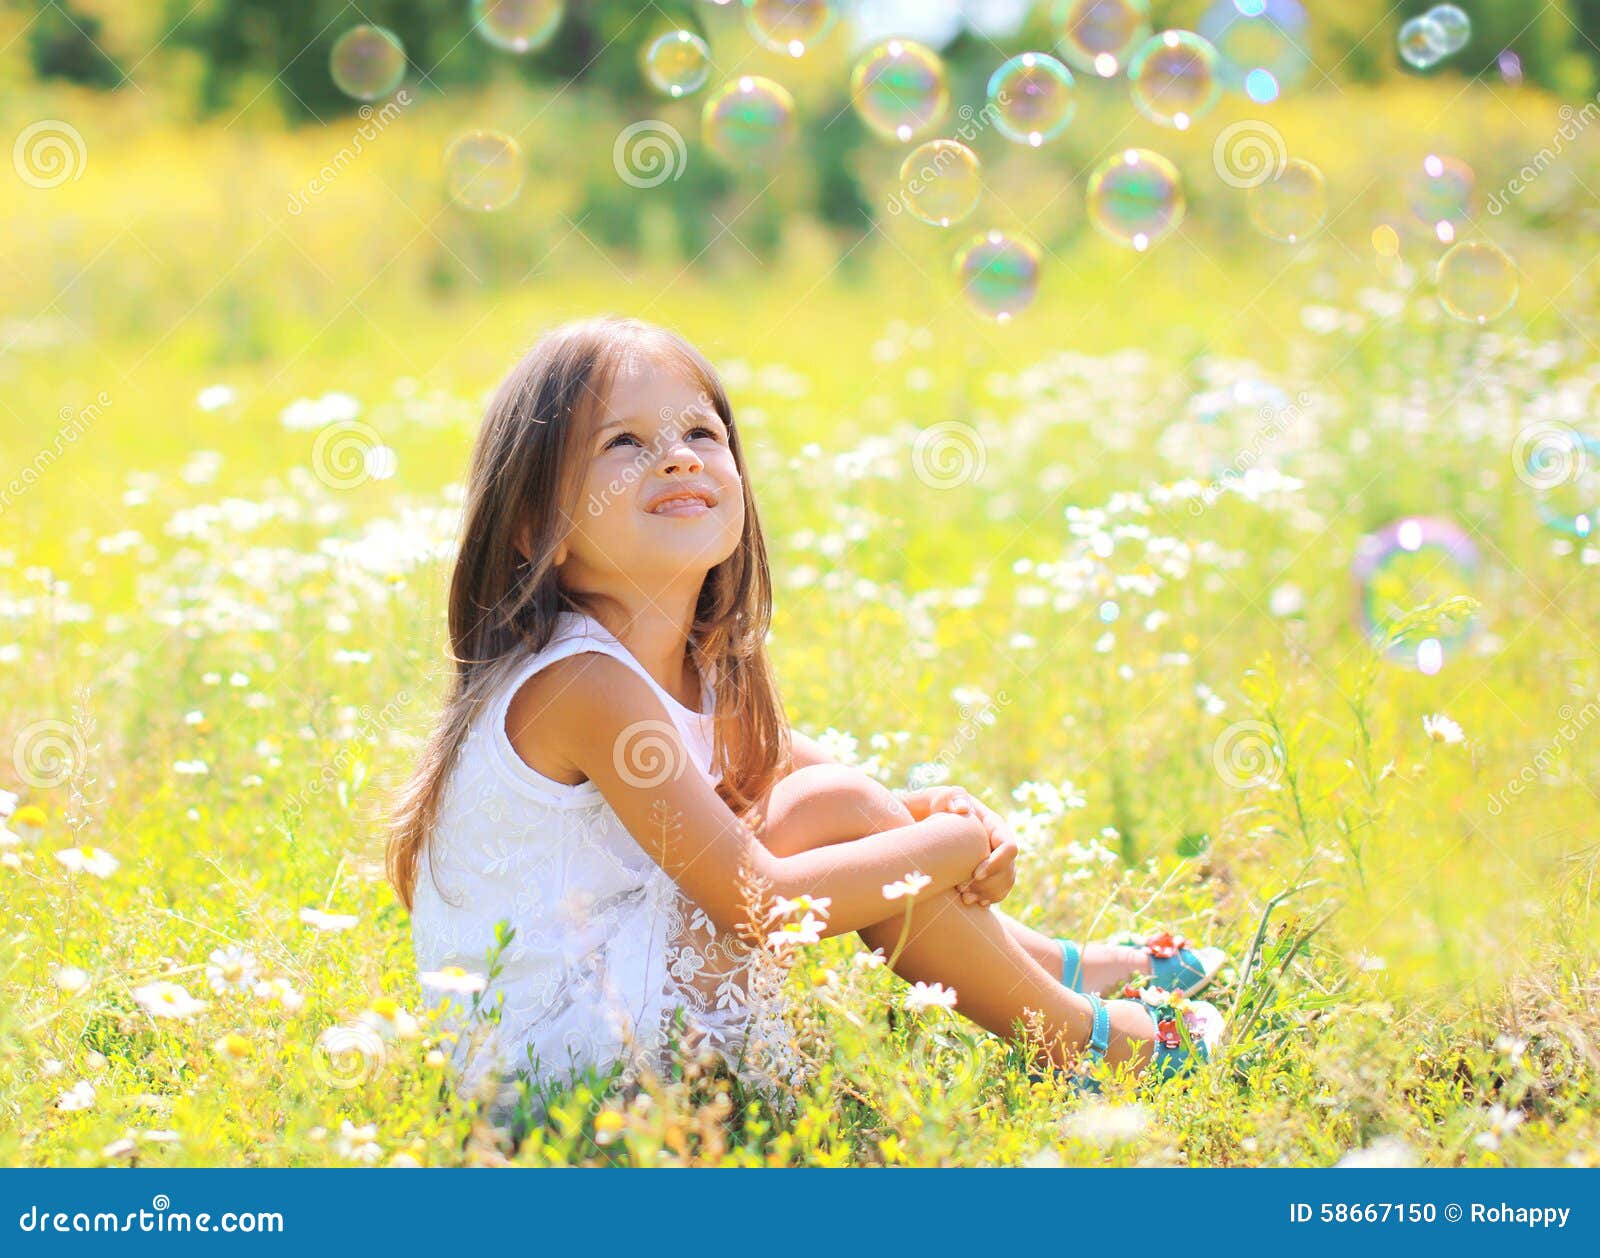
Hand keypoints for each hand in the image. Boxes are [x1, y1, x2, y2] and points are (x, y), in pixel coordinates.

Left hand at [929, 788, 1018, 907]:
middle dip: (988, 884)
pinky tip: (972, 901)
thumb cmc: (938, 807)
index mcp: (995, 827)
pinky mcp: (990, 873)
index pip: (1009, 848)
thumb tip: (962, 808)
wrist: (931, 821)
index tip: (975, 874)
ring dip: (987, 894)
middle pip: (1008, 871)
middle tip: (963, 891)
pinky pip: (998, 891)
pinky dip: (987, 899)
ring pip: (1004, 883)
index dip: (997, 863)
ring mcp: (997, 860)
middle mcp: (1000, 845)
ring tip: (964, 898)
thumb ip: (953, 797)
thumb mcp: (944, 798)